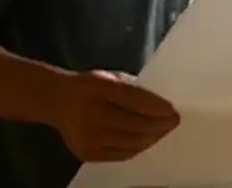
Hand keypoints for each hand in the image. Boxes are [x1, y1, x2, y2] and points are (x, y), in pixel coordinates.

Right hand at [50, 70, 180, 162]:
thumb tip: (161, 106)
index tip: (174, 110)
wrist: (57, 102)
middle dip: (159, 124)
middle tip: (174, 122)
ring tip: (163, 132)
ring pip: (130, 142)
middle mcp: (92, 114)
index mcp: (98, 88)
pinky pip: (120, 154)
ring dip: (151, 137)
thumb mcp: (110, 77)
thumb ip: (132, 89)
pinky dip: (137, 148)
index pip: (134, 99)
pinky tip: (146, 141)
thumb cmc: (90, 87)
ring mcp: (88, 137)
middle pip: (134, 123)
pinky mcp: (87, 153)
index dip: (157, 107)